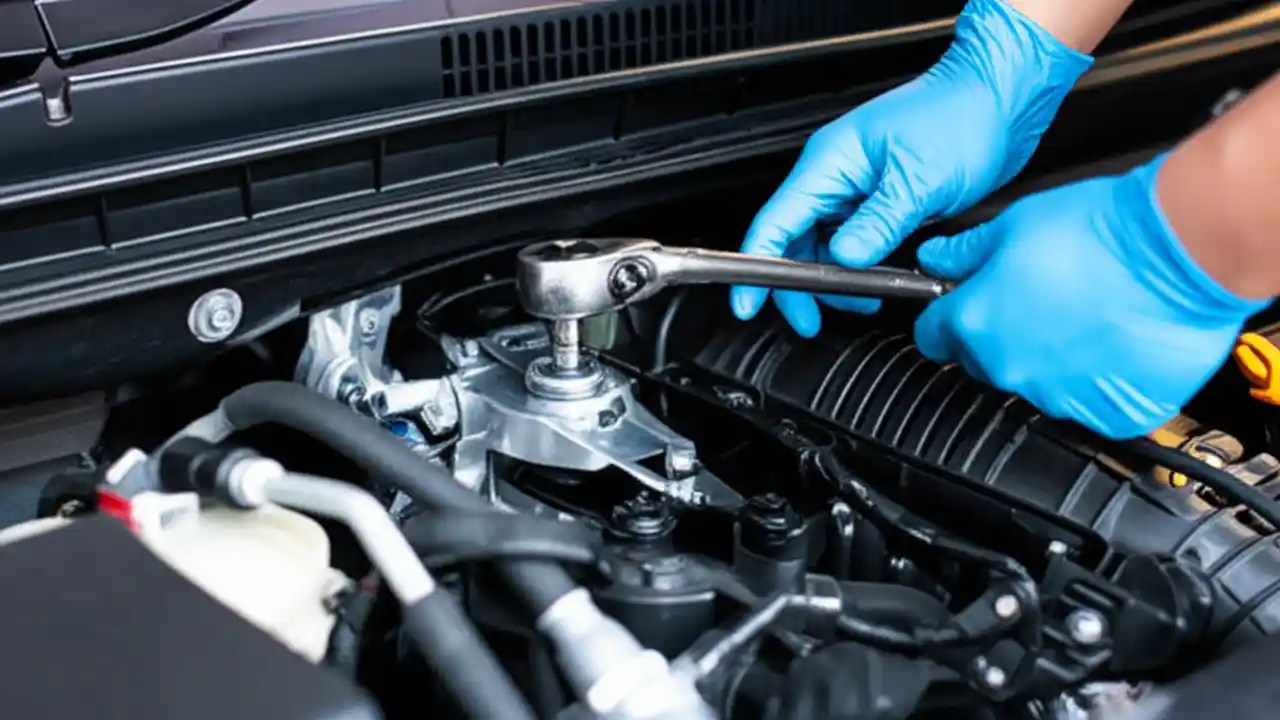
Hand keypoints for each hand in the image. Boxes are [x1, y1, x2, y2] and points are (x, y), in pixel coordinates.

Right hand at [730, 0, 1091, 336]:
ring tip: (865, 300)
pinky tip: (880, 281)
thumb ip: (878, 224)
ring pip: (824, 247)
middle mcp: (836, 175)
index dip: (756, 268)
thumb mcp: (919, 179)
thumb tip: (846, 260)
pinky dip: (862, 267)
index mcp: (830, 163)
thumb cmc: (961, 114)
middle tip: (811, 321)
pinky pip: (854, 241)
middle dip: (799, 286)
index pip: (775, 223)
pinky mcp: (880, 199)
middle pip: (793, 243)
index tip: (747, 303)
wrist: (1000, 95)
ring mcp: (856, 188)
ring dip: (836, 280)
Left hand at [913, 156, 1269, 438]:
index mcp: (976, 323)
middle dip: (1002, 335)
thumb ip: (965, 252)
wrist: (1182, 251)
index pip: (933, 335)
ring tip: (1089, 316)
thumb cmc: (1104, 231)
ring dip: (1052, 359)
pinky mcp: (1108, 414)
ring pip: (1038, 383)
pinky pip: (1092, 404)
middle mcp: (1009, 369)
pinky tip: (1115, 343)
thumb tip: (935, 259)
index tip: (962, 305)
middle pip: (985, 361)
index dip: (946, 317)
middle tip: (1044, 299)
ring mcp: (1059, 396)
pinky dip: (1099, 381)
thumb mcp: (1014, 223)